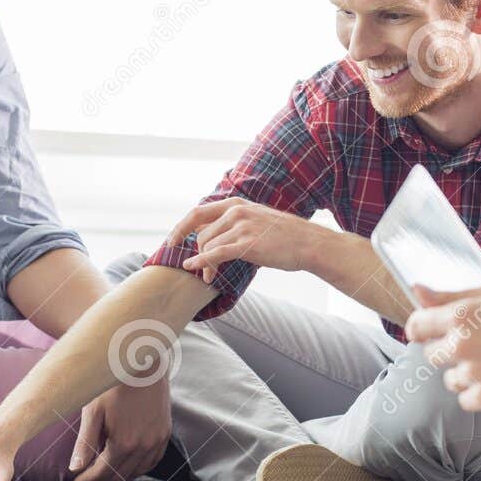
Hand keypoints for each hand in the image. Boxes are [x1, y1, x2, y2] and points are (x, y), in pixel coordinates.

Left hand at [68, 379, 171, 480]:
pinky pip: (153, 461)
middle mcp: (143, 446)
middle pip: (119, 476)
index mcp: (123, 443)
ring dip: (120, 476)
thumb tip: (75, 469)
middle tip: (87, 477)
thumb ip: (84, 443)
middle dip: (101, 480)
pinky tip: (128, 464)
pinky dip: (139, 467)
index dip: (87, 480)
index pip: (102, 473)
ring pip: (137, 472)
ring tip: (105, 471)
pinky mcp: (165, 433)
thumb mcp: (93, 411)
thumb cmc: (113, 384)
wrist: (143, 363)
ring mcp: (157, 440)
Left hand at [167, 198, 319, 284]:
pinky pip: (216, 254)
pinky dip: (202, 263)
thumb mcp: (256, 218)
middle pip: (202, 234)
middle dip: (196, 253)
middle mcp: (236, 212)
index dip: (181, 227)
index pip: (198, 212)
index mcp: (236, 204)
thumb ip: (234, 222)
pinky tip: (195, 269)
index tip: (171, 240)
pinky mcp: (247, 244)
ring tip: (209, 277)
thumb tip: (210, 233)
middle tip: (198, 269)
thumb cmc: (284, 235)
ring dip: (204, 264)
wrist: (308, 243)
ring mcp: (242, 227)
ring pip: (208, 246)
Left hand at [404, 283, 480, 411]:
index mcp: (460, 315)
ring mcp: (473, 373)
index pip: (416, 326)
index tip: (429, 330)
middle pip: (431, 354)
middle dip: (447, 348)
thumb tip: (417, 291)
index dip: (421, 327)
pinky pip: (465, 399)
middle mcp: (461, 345)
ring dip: (464, 372)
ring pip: (449, 379)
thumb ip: (451, 295)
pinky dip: (477, 392)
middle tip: (478, 342)